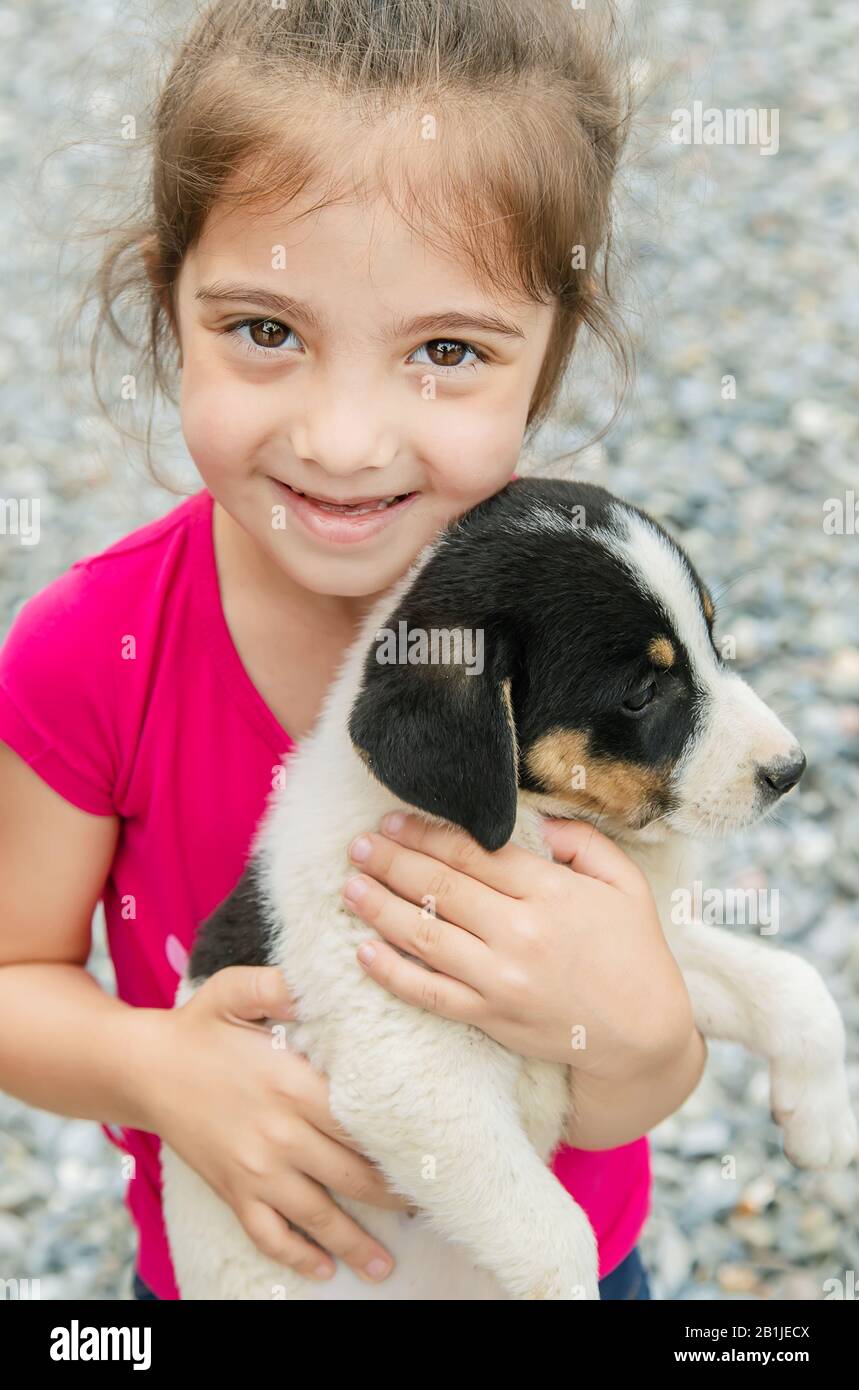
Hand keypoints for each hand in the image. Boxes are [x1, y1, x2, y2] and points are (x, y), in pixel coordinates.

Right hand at [141, 965, 411, 1284]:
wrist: (144, 1069)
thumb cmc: (199, 1026)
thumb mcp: (236, 990)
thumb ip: (281, 985)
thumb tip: (322, 982)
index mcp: (292, 1085)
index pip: (360, 1122)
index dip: (399, 1142)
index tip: (431, 1154)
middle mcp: (280, 1135)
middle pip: (352, 1175)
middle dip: (394, 1197)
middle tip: (427, 1207)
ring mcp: (256, 1171)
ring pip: (318, 1216)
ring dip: (357, 1244)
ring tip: (387, 1265)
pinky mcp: (233, 1192)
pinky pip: (270, 1236)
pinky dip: (298, 1257)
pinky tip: (324, 1269)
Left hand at [342, 813, 693, 1078]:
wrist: (644, 1035)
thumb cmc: (636, 953)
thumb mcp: (625, 883)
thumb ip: (583, 841)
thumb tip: (537, 821)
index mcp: (550, 892)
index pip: (473, 853)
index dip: (426, 834)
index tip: (394, 821)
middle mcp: (520, 932)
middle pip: (439, 888)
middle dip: (391, 862)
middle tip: (358, 846)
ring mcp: (501, 978)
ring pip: (425, 936)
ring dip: (380, 909)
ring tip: (349, 887)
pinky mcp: (490, 1017)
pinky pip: (429, 993)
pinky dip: (392, 973)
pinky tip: (364, 952)